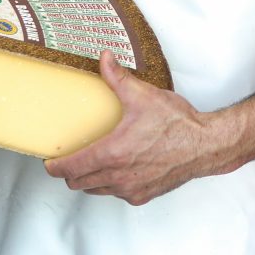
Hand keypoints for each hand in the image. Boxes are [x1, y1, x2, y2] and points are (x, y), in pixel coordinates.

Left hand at [43, 52, 228, 204]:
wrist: (204, 145)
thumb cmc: (177, 124)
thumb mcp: (144, 95)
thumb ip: (118, 78)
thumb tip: (105, 58)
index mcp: (112, 153)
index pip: (70, 169)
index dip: (55, 167)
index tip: (50, 162)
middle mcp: (118, 176)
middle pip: (78, 183)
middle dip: (70, 173)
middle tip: (70, 159)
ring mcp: (130, 189)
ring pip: (96, 190)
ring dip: (90, 180)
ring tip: (93, 163)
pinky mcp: (143, 196)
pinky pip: (116, 194)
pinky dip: (111, 185)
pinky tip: (119, 169)